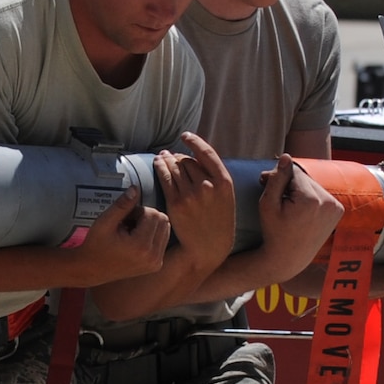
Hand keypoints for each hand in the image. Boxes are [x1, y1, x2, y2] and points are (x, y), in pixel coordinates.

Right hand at [67, 184, 169, 283]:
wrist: (92, 269)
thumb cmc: (96, 244)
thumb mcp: (104, 222)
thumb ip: (121, 205)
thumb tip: (136, 188)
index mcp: (141, 246)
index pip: (152, 214)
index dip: (137, 211)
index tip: (123, 218)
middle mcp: (152, 256)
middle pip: (163, 220)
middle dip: (146, 216)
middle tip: (128, 223)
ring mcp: (156, 262)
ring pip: (166, 228)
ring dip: (151, 225)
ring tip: (132, 231)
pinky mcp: (156, 265)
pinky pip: (163, 240)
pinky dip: (152, 235)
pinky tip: (136, 240)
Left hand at [154, 132, 236, 273]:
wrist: (208, 248)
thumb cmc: (218, 223)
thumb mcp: (226, 198)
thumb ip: (215, 178)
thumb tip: (196, 158)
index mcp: (224, 183)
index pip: (207, 153)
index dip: (194, 141)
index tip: (185, 135)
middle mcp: (208, 186)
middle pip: (188, 161)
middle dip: (178, 156)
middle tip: (170, 155)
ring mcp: (192, 195)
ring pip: (175, 167)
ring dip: (167, 159)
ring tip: (161, 157)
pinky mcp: (177, 204)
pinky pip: (165, 178)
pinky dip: (160, 168)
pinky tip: (157, 164)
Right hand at [256, 154, 342, 278]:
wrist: (290, 258)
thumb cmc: (274, 232)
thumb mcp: (267, 205)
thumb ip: (277, 179)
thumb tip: (286, 157)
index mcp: (310, 199)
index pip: (294, 172)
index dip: (278, 176)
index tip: (264, 182)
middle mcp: (327, 201)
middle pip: (305, 178)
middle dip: (290, 183)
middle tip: (276, 197)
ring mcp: (336, 206)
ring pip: (313, 185)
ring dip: (301, 190)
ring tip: (288, 206)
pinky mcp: (338, 211)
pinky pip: (322, 195)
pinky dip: (312, 199)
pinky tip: (301, 211)